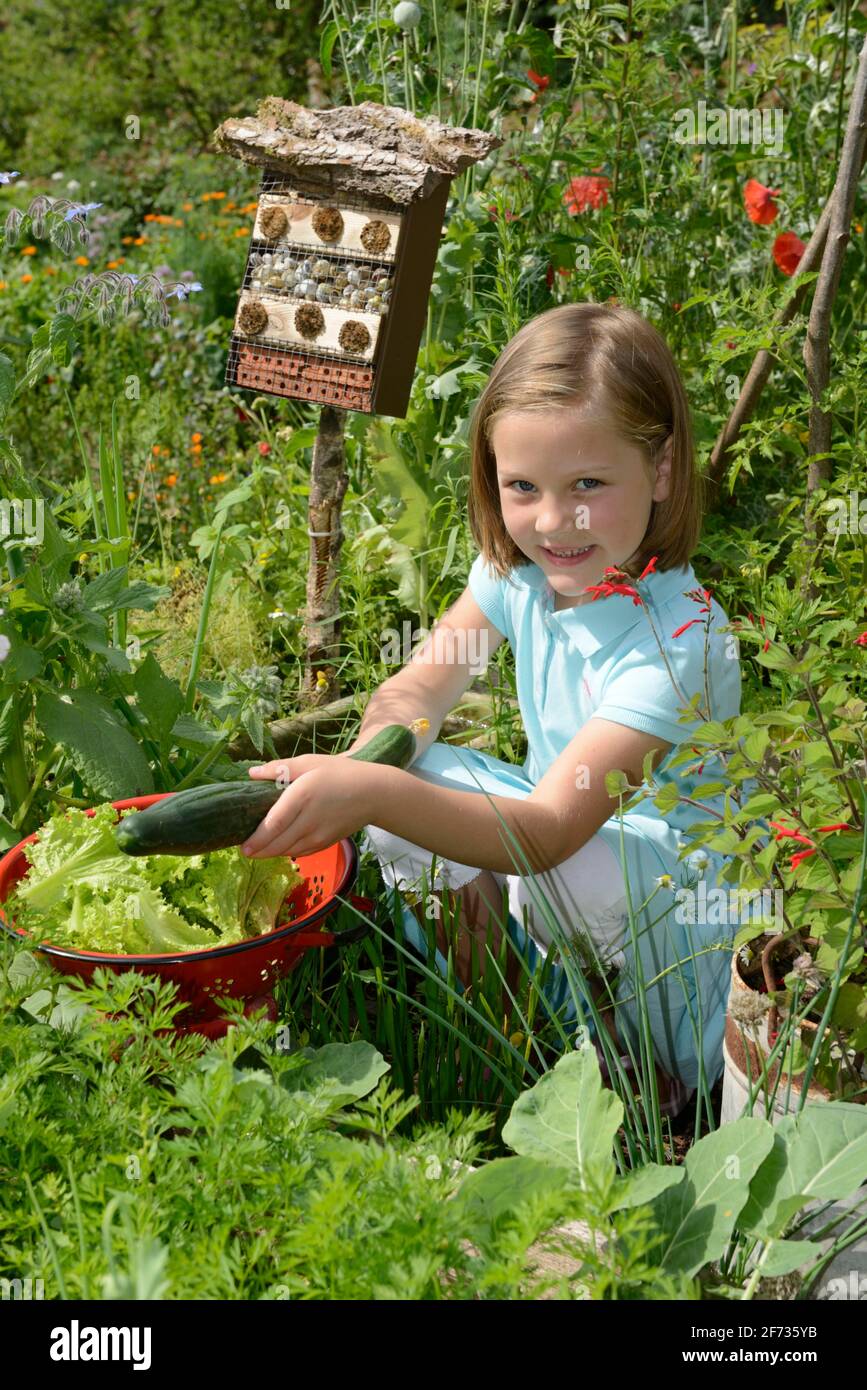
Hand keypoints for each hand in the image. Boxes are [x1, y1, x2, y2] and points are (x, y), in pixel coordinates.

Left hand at [240, 754, 373, 858]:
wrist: (374, 793)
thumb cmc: (340, 773)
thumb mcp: (310, 762)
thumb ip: (279, 768)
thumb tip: (251, 773)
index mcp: (302, 796)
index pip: (273, 824)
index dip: (256, 839)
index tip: (242, 845)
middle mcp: (309, 820)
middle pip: (277, 844)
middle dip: (258, 851)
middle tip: (244, 849)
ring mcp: (318, 835)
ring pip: (287, 851)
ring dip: (270, 853)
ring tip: (257, 849)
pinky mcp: (325, 843)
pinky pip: (300, 853)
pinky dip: (285, 852)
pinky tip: (278, 848)